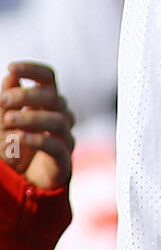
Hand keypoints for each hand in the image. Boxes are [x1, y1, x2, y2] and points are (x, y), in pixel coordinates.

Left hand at [1, 62, 74, 189]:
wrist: (25, 182)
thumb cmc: (17, 145)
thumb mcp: (7, 120)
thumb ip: (10, 99)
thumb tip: (10, 76)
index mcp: (48, 102)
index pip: (48, 78)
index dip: (33, 70)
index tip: (11, 67)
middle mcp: (60, 115)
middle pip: (52, 97)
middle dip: (26, 96)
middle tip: (2, 100)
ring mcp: (64, 136)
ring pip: (56, 120)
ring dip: (30, 117)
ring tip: (6, 120)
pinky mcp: (63, 159)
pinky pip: (54, 145)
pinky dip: (36, 139)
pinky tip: (17, 137)